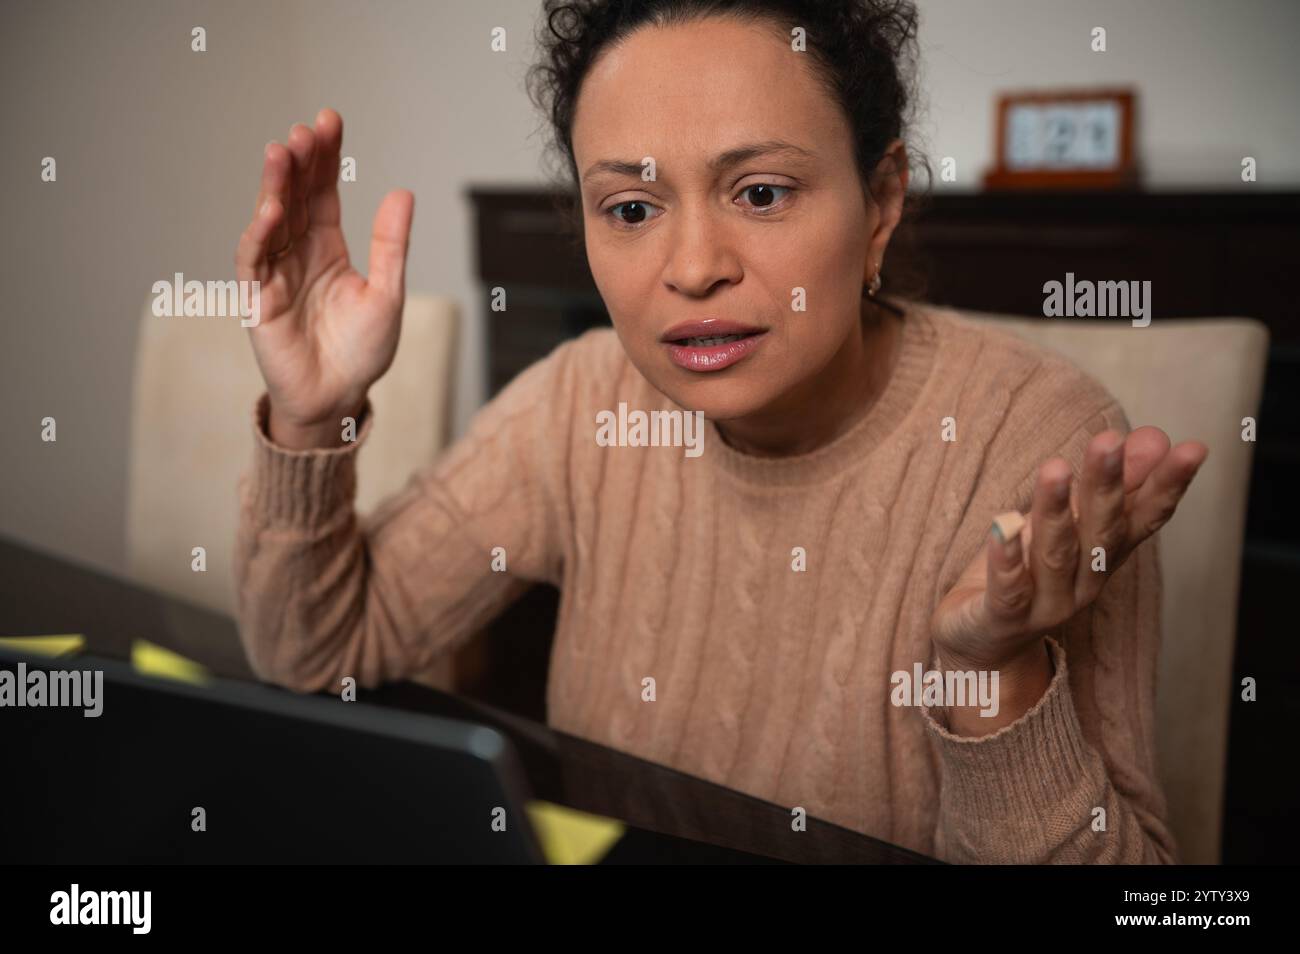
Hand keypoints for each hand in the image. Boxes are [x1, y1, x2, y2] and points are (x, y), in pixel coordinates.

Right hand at [234, 108, 413, 448]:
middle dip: (298, 162)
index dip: (325, 158)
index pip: (322, 192)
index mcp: (328, 248)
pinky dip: (261, 233)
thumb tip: (403, 193)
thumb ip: (391, 245)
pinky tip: (272, 209)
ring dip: (274, 186)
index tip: (329, 120)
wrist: (338, 398)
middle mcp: (298, 253)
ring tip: (282, 152)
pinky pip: (254, 260)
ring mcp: (275, 273)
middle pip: (294, 197)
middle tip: (305, 130)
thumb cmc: (362, 351)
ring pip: (269, 219)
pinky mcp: (257, 299)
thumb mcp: (387, 293)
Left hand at [930, 426, 1207, 681]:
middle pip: (1100, 532)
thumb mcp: (1070, 526)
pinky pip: (1008, 589)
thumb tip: (1152, 436)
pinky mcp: (1003, 619)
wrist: (985, 646)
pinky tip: (1001, 524)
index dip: (1167, 487)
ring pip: (1055, 555)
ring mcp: (1046, 605)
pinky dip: (1006, 558)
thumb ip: (1110, 487)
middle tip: (1110, 440)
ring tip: (1055, 467)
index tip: (1191, 449)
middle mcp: (1084, 583)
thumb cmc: (1029, 574)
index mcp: (1103, 556)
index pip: (1143, 519)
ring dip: (1056, 511)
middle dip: (1106, 486)